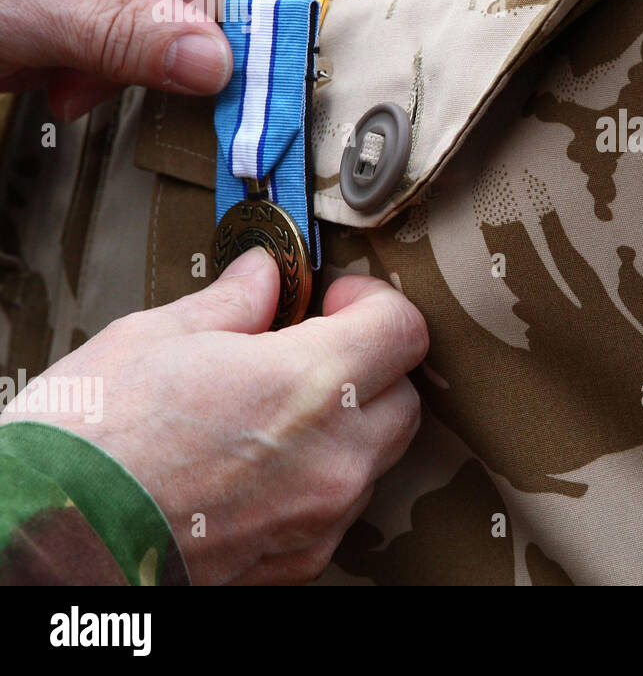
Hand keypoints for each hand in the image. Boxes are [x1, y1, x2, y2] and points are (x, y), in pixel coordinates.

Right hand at [0, 248, 426, 584]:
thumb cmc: (86, 445)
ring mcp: (317, 517)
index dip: (375, 303)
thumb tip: (263, 277)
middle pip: (402, 397)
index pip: (403, 330)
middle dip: (368, 366)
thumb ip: (232, 303)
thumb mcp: (155, 339)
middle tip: (312, 349)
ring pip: (376, 457)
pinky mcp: (297, 562)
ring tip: (275, 411)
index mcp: (307, 386)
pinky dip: (319, 480)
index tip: (337, 300)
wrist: (42, 544)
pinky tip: (260, 465)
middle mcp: (330, 458)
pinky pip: (338, 509)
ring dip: (347, 426)